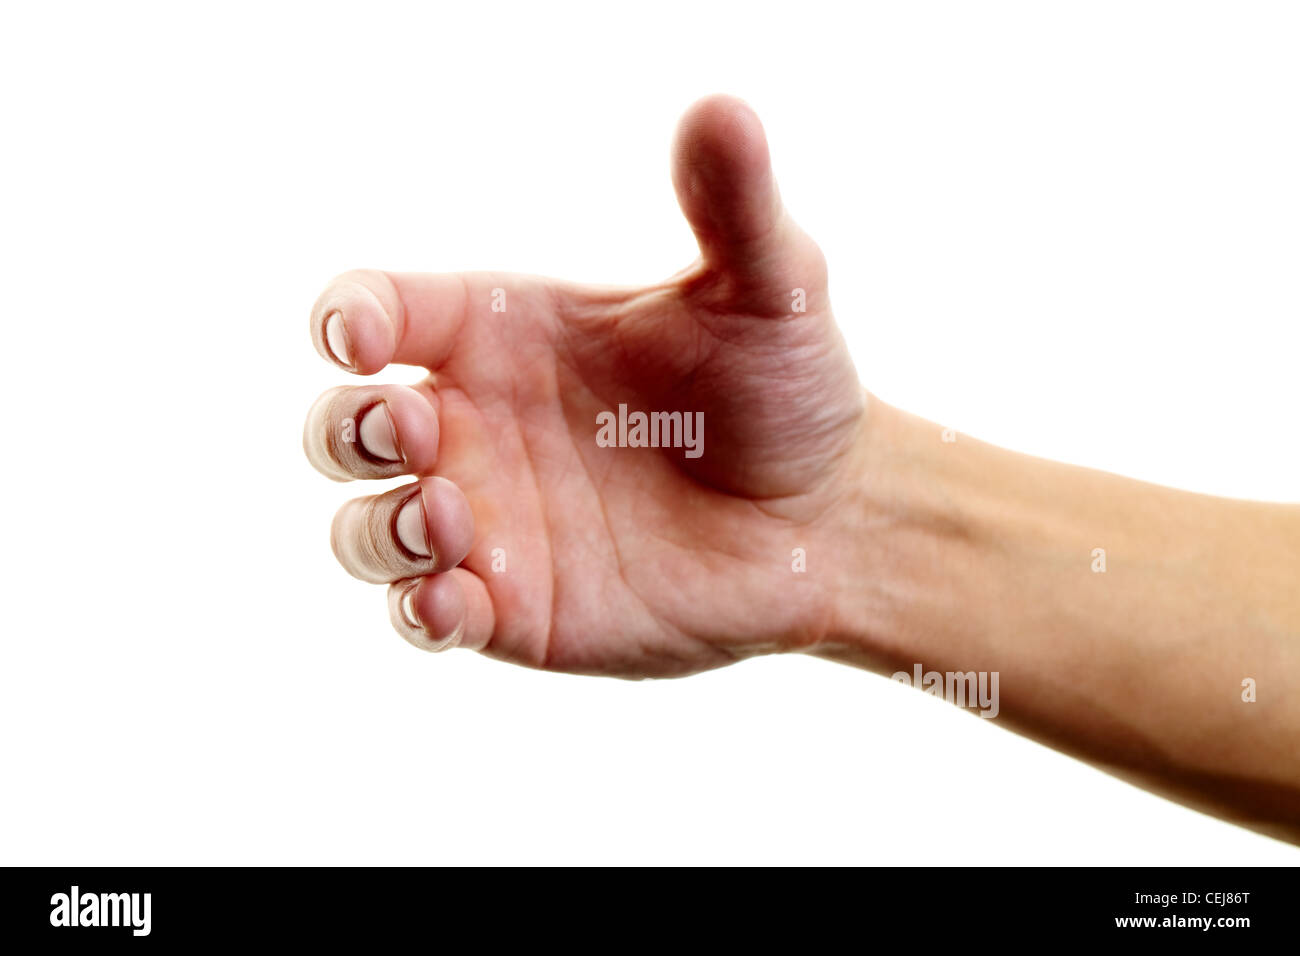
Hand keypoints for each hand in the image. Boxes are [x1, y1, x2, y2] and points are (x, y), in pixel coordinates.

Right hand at [304, 95, 867, 676]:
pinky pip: (427, 616)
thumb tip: (722, 108)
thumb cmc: (786, 389)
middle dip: (346, 429)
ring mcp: (489, 523)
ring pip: (366, 528)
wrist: (829, 517)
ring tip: (445, 516)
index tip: (361, 334)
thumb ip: (731, 204)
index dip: (348, 319)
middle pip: (344, 427)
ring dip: (379, 526)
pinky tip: (452, 602)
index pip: (381, 313)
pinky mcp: (514, 608)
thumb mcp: (768, 288)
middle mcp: (478, 427)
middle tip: (410, 430)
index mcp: (505, 335)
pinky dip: (419, 611)